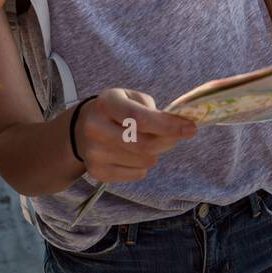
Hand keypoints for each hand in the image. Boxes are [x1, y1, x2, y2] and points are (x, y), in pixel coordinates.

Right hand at [72, 89, 196, 182]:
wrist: (80, 130)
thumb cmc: (115, 111)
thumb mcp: (131, 97)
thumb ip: (153, 109)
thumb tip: (179, 125)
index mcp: (106, 102)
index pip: (139, 118)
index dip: (168, 125)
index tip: (191, 128)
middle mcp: (95, 127)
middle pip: (144, 144)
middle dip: (168, 141)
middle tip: (177, 136)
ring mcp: (94, 152)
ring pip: (144, 161)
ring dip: (155, 153)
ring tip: (147, 142)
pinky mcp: (97, 171)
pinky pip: (137, 174)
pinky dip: (143, 166)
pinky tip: (133, 154)